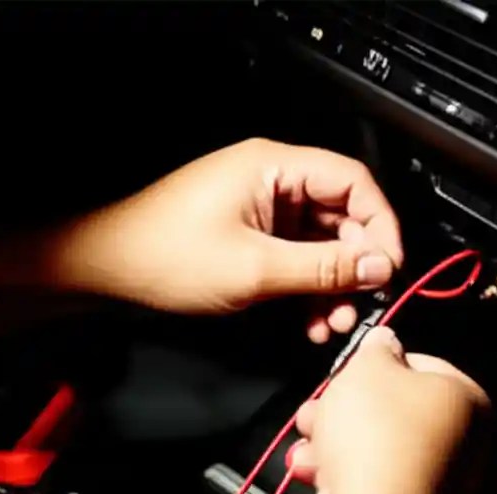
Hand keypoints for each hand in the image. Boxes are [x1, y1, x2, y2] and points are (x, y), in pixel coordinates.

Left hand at [46, 138, 402, 341]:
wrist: (107, 269)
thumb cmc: (165, 255)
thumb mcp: (256, 268)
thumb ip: (323, 267)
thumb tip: (378, 266)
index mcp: (274, 167)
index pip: (354, 183)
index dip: (380, 224)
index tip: (389, 267)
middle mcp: (273, 182)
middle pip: (342, 216)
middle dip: (356, 264)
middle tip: (363, 304)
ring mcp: (263, 210)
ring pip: (323, 244)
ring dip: (335, 285)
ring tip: (335, 324)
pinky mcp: (253, 238)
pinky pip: (299, 260)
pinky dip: (310, 290)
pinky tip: (313, 322)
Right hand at [289, 327, 489, 493]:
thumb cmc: (377, 437)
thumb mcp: (367, 367)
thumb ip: (376, 347)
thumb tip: (384, 342)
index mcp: (467, 397)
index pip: (419, 365)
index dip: (373, 367)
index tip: (345, 375)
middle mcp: (465, 442)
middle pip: (394, 413)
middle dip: (344, 413)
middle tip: (315, 413)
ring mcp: (443, 483)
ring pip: (380, 451)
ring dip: (336, 446)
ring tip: (307, 451)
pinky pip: (378, 485)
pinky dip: (347, 479)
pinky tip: (320, 477)